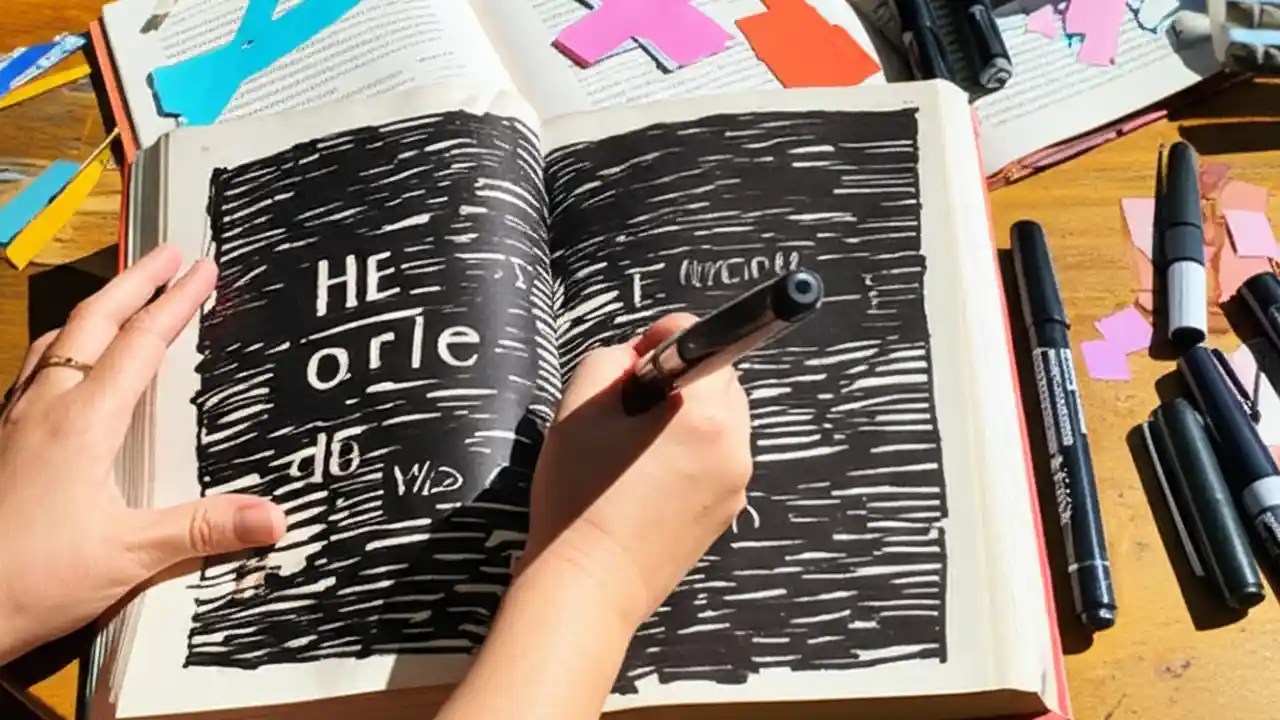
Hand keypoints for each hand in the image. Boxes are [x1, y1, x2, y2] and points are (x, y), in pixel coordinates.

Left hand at [0, 246, 285, 664]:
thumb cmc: (35, 578)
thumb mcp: (130, 556)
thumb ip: (204, 529)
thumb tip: (274, 516)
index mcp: (84, 422)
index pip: (140, 344)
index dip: (175, 303)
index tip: (203, 269)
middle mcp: (46, 408)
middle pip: (93, 321)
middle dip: (134, 281)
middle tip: (168, 253)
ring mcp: (16, 422)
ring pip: (57, 341)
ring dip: (96, 308)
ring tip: (123, 295)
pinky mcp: (2, 443)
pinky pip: (35, 371)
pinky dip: (65, 346)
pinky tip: (68, 365)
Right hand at [522, 313, 753, 629]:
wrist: (588, 585)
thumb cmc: (578, 497)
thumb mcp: (578, 409)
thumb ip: (611, 360)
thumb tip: (639, 356)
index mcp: (706, 417)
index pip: (704, 343)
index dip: (666, 337)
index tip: (638, 355)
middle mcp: (735, 449)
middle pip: (720, 383)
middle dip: (680, 381)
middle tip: (629, 403)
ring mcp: (735, 485)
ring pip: (720, 424)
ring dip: (686, 419)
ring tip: (634, 445)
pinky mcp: (725, 513)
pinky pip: (715, 462)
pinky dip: (689, 455)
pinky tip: (645, 478)